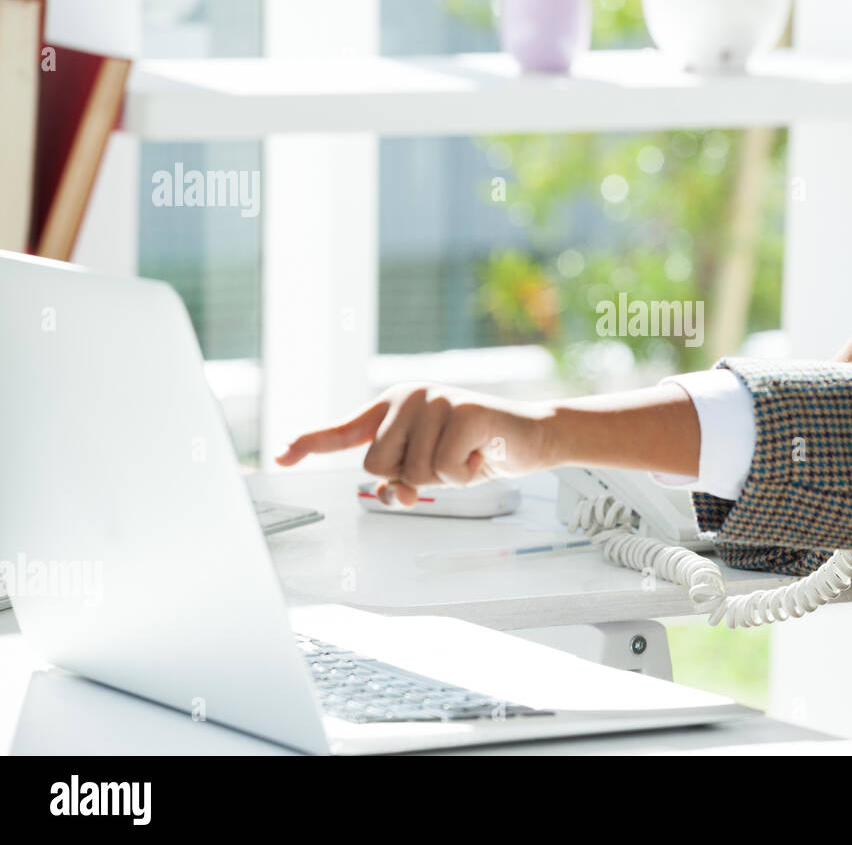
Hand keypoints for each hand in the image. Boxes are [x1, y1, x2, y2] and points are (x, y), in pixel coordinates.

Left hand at [274, 383, 554, 505]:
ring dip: (443, 478)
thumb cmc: (477, 449)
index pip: (345, 429)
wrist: (531, 437)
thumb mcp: (432, 466)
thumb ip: (401, 478)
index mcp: (395, 406)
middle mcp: (409, 396)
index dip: (311, 442)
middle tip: (445, 462)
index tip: (282, 454)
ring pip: (411, 471)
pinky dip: (464, 475)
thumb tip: (383, 494)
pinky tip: (479, 454)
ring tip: (465, 456)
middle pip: (377, 465)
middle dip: (411, 477)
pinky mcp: (461, 411)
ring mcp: (435, 400)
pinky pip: (443, 469)